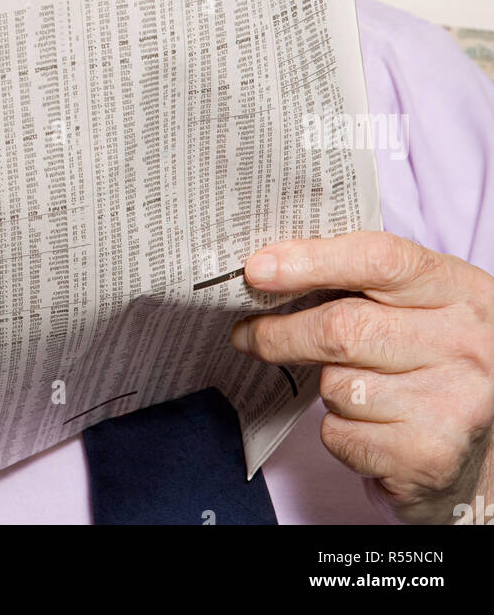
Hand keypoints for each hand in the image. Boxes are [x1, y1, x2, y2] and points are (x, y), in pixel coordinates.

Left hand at [231, 230, 493, 523]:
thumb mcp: (424, 306)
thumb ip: (366, 283)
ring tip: (359, 390)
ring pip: (337, 384)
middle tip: (248, 333)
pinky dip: (339, 432)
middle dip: (281, 333)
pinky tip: (373, 429)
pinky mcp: (428, 457)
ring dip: (327, 388)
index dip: (311, 260)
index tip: (257, 269)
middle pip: (343, 327)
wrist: (491, 446)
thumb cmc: (438, 362)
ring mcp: (452, 403)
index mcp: (460, 290)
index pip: (379, 260)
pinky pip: (341, 434)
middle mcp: (464, 344)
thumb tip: (270, 271)